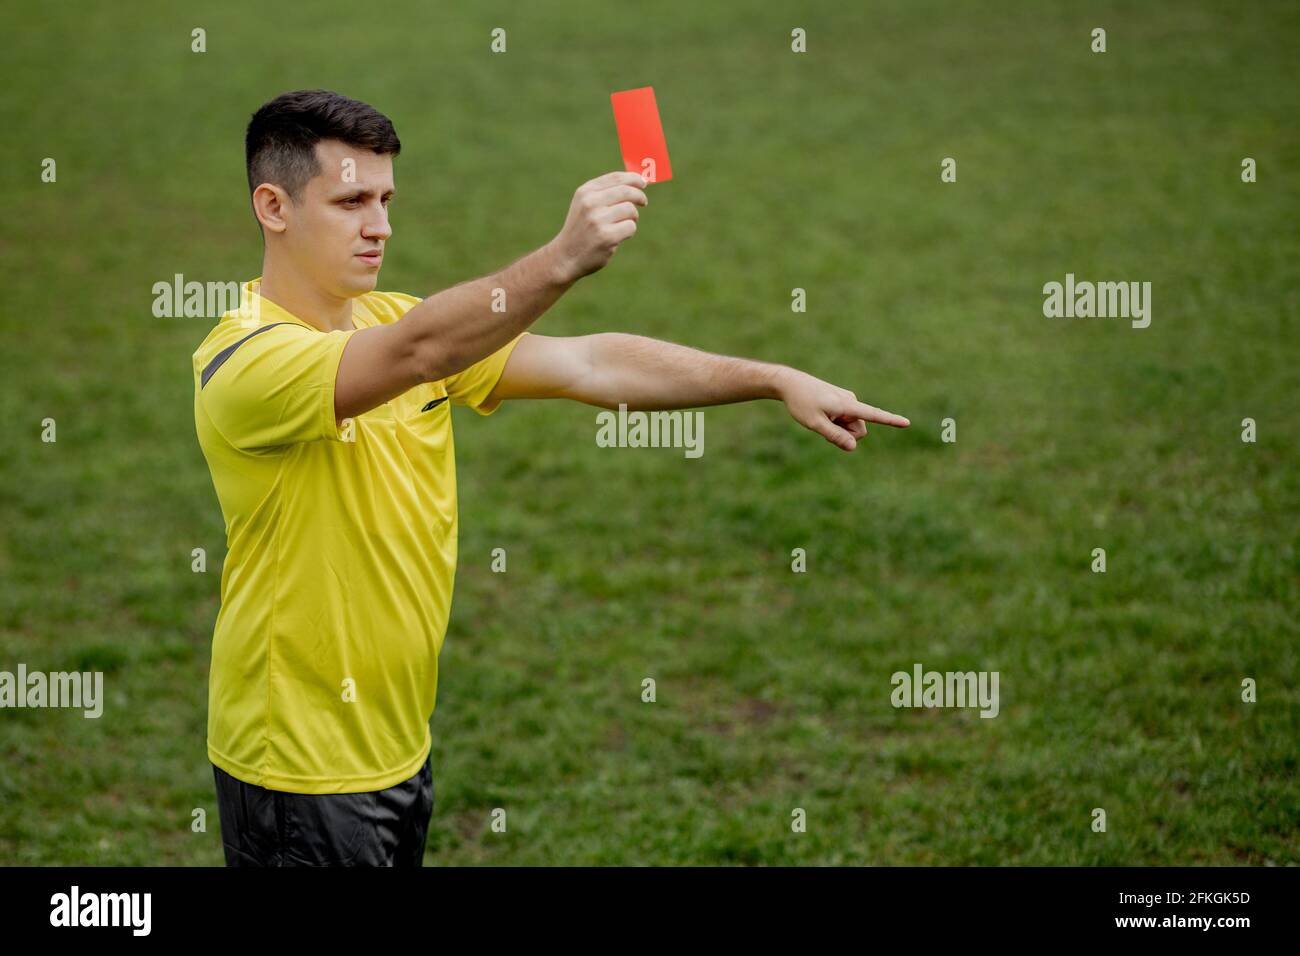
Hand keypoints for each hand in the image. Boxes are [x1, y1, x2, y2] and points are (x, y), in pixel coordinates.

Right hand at [546, 171, 647, 283]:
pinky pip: (630, 227)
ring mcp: (598, 220)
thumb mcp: (585, 205)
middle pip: (626, 191)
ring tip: (622, 225)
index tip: (643, 182)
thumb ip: (605, 193)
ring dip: (632, 218)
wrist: (565, 256)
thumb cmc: (581, 230)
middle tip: (643, 202)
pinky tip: (617, 237)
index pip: (615, 178)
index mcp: (585, 192)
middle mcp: (590, 203)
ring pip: (630, 210)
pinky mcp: (606, 236)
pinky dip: (629, 231)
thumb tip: (636, 182)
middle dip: (639, 196)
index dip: (633, 178)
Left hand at [776, 367, 909, 450]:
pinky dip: (836, 422)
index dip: (890, 420)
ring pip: (852, 426)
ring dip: (839, 429)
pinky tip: (821, 413)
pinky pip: (846, 420)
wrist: (790, 383)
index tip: (907, 423)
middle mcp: (851, 401)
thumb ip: (834, 436)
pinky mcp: (843, 402)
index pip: (873, 415)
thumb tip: (853, 447)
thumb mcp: (814, 424)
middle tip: (824, 426)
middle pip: (860, 430)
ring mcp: (847, 401)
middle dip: (846, 435)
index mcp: (847, 405)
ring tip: (821, 417)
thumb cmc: (801, 403)